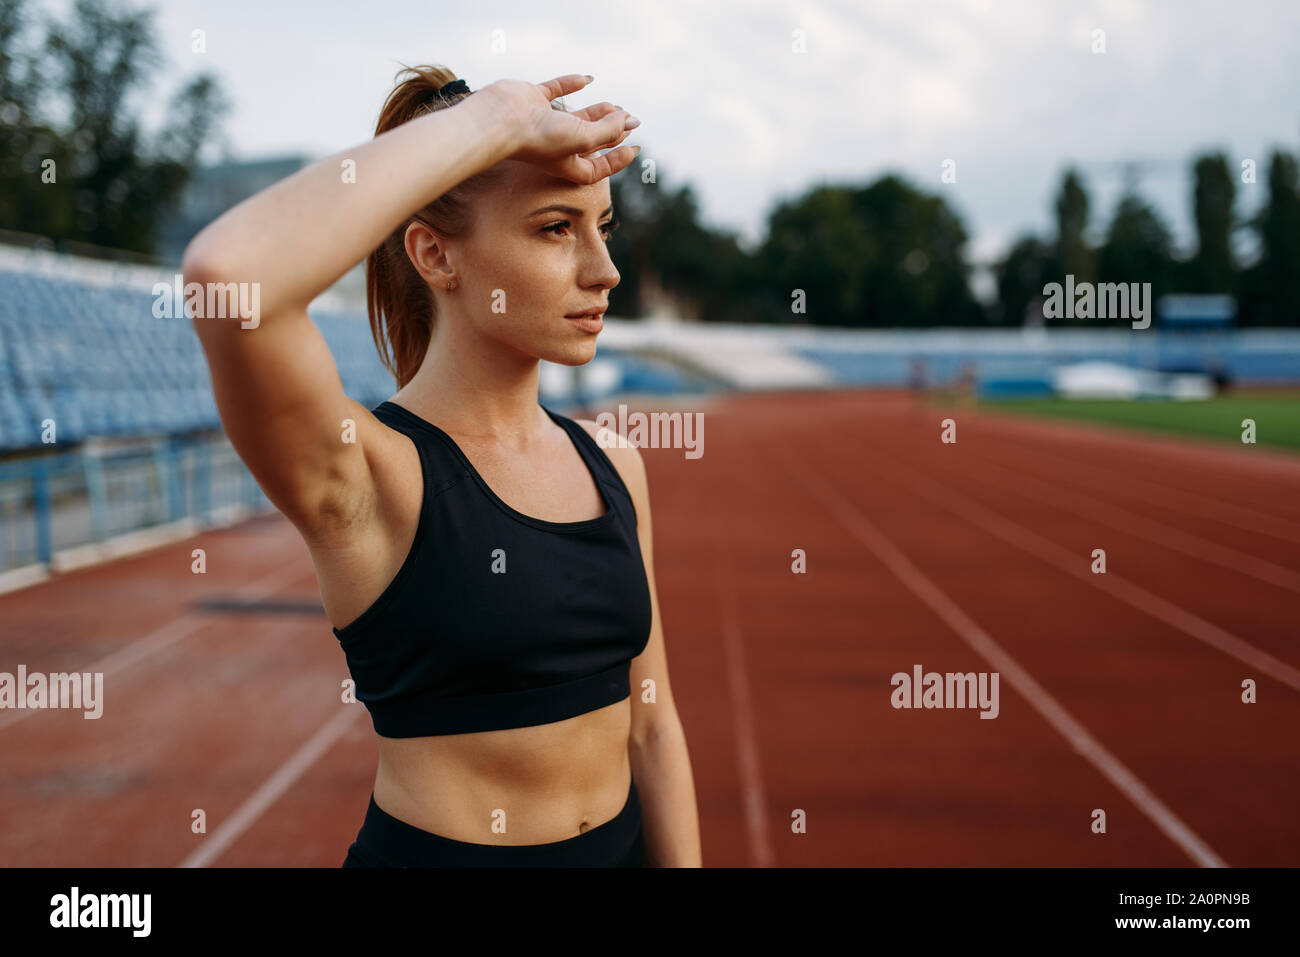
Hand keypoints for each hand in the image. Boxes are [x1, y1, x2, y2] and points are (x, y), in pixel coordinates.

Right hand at [478, 74, 640, 183]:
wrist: (501, 119)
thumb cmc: (540, 138)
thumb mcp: (583, 139)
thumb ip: (607, 130)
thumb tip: (624, 120)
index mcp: (567, 164)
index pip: (597, 168)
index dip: (617, 160)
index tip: (635, 147)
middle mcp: (556, 145)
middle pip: (590, 141)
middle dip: (612, 132)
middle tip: (631, 120)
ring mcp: (544, 121)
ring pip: (576, 118)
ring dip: (596, 112)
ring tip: (615, 106)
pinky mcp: (533, 99)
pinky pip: (555, 90)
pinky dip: (570, 84)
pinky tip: (586, 79)